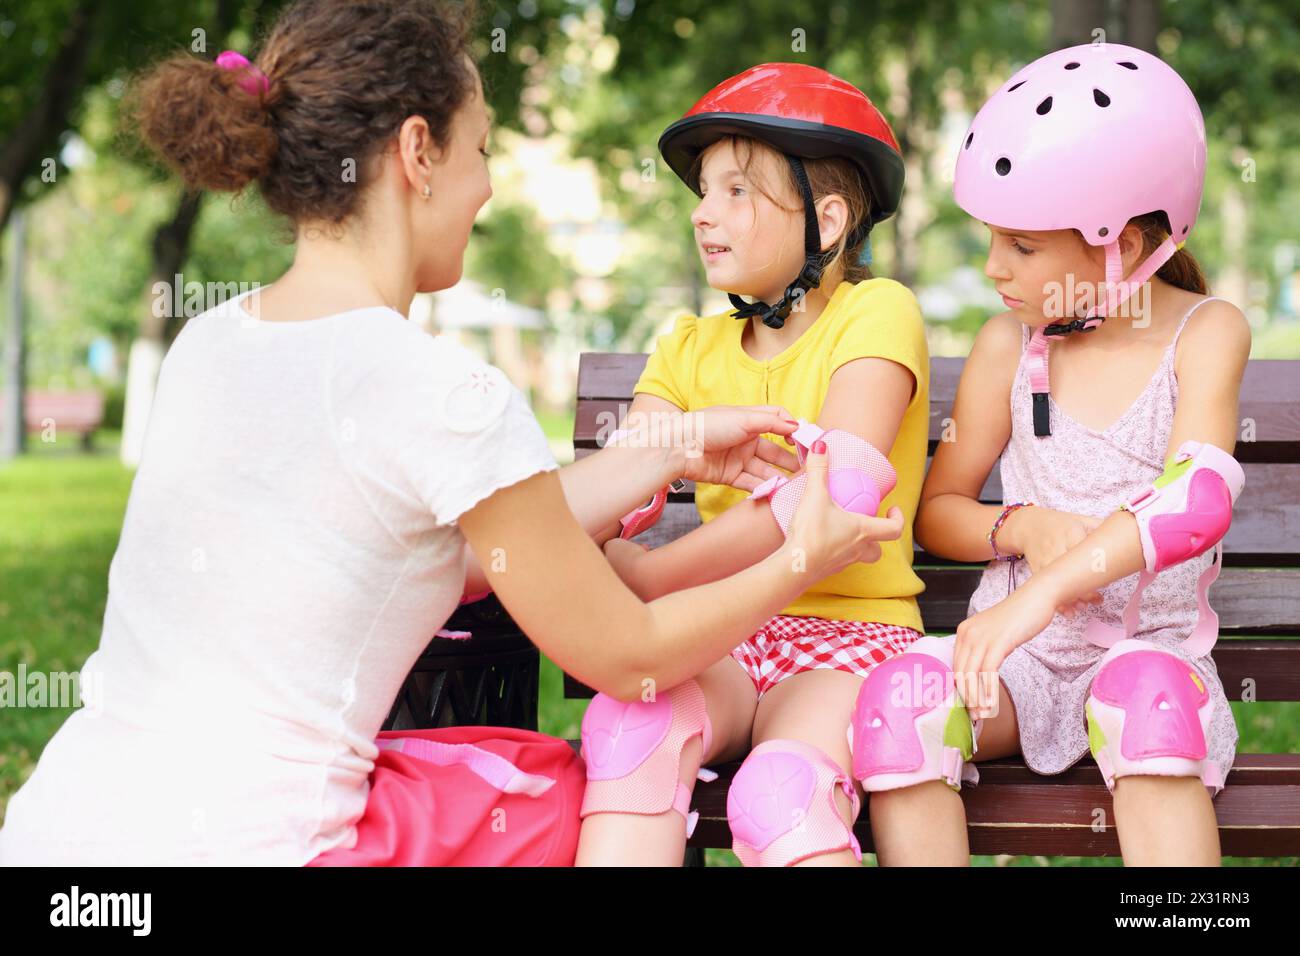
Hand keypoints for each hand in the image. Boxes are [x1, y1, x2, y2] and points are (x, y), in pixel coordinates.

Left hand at [677, 405, 801, 491]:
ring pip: (765, 469)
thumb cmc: (708, 426)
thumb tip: (797, 423)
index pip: (777, 420)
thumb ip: (772, 421)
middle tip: (807, 470)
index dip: (792, 428)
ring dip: (779, 476)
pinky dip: (764, 487)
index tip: (804, 439)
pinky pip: (751, 483)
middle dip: (790, 460)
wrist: (678, 447)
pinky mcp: (729, 476)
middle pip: (774, 450)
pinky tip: (776, 491)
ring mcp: (738, 459)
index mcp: (749, 420)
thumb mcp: (744, 418)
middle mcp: (745, 439)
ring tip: (795, 484)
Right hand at [783, 438, 905, 580]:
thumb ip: (819, 469)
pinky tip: (820, 541)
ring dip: (855, 544)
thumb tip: (820, 446)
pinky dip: (834, 551)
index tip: (892, 508)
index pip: (894, 529)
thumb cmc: (812, 533)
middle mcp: (857, 549)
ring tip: (842, 529)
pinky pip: (837, 561)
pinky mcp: (826, 570)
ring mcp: (842, 562)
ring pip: (859, 556)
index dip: (898, 518)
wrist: (794, 567)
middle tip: (867, 522)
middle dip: (877, 536)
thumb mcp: (815, 495)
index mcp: (862, 530)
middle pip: (878, 549)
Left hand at [953, 585, 1057, 719]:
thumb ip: (983, 649)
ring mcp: (981, 637)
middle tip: (974, 717)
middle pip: (960, 673)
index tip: (966, 705)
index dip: (960, 689)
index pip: (955, 666)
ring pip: (972, 675)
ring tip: (982, 715)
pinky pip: (988, 671)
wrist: (1037, 597)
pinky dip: (988, 690)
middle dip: (966, 698)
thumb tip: (978, 673)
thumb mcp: (993, 633)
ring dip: (976, 698)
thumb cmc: (1018, 617)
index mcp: (963, 632)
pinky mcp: (998, 642)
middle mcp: (967, 634)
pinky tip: (991, 704)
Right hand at [999, 505, 1102, 602]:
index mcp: (1070, 532)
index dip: (1096, 568)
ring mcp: (1044, 559)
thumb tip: (1130, 536)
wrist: (1027, 526)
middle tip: (1098, 599)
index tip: (1107, 579)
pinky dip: (1058, 602)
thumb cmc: (1059, 524)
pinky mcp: (1036, 570)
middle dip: (1084, 589)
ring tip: (1085, 607)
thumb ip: (1102, 528)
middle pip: (1070, 571)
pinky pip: (1047, 588)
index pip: (1084, 552)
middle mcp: (1055, 546)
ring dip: (1071, 598)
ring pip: (1058, 582)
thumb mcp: (1081, 520)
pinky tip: (1069, 612)